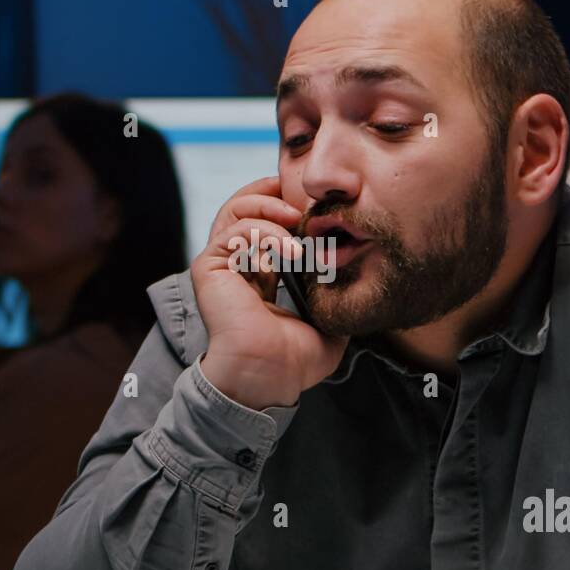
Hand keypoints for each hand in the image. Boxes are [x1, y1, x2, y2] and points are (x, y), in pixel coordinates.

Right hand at [191, 175, 347, 409]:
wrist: (270, 375)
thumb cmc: (294, 359)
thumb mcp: (327, 320)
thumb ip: (335, 295)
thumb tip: (360, 278)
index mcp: (259, 275)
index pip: (266, 224)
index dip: (285, 206)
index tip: (313, 204)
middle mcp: (236, 266)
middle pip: (244, 206)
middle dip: (273, 194)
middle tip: (302, 201)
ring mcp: (221, 265)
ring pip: (236, 211)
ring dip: (271, 209)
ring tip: (297, 220)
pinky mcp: (210, 267)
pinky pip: (235, 231)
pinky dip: (265, 232)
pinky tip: (290, 251)